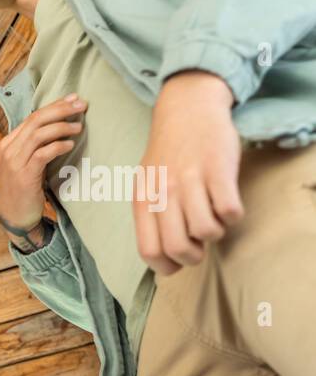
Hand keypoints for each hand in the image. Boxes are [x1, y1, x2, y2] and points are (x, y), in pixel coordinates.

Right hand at [0, 93, 86, 228]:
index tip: (74, 99)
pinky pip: (42, 154)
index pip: (33, 116)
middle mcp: (9, 150)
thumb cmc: (24, 188)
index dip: (55, 105)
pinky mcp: (24, 176)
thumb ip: (36, 145)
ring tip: (79, 127)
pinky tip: (69, 144)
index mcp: (9, 143)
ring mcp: (14, 163)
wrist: (14, 216)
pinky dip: (58, 146)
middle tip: (81, 105)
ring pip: (39, 134)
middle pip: (36, 120)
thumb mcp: (26, 162)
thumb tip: (60, 125)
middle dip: (61, 109)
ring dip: (62, 127)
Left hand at [134, 71, 241, 274]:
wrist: (187, 108)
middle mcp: (163, 191)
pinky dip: (232, 216)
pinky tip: (227, 204)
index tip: (178, 262)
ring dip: (215, 234)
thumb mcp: (146, 182)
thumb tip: (162, 254)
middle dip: (193, 256)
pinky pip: (229, 210)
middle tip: (200, 244)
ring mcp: (190, 180)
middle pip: (176, 247)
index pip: (148, 250)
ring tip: (214, 218)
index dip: (166, 266)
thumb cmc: (168, 151)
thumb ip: (151, 214)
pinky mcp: (218, 169)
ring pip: (205, 232)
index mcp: (142, 199)